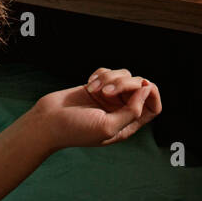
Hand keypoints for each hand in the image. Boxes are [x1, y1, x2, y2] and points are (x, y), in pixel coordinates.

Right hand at [31, 68, 161, 151]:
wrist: (48, 121)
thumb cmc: (76, 129)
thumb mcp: (108, 126)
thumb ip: (132, 111)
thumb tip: (147, 90)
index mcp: (128, 125)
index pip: (153, 107)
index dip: (151, 93)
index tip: (140, 87)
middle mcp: (121, 110)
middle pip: (139, 86)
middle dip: (124, 83)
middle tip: (106, 92)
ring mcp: (109, 98)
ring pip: (124, 75)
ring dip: (109, 78)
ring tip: (93, 88)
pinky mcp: (97, 86)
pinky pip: (109, 71)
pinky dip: (100, 74)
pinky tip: (88, 83)